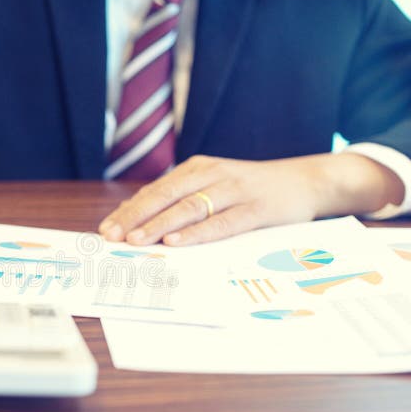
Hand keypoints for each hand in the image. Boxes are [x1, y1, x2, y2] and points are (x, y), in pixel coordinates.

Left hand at [98, 153, 404, 245]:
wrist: (305, 181)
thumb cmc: (250, 190)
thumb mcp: (212, 187)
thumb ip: (180, 199)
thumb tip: (134, 216)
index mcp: (196, 169)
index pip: (154, 191)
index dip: (128, 211)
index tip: (104, 230)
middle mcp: (211, 174)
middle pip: (165, 197)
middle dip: (135, 218)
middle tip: (112, 238)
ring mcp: (234, 189)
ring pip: (189, 208)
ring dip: (159, 225)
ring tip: (136, 241)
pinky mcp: (255, 207)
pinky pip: (222, 223)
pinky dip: (197, 233)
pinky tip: (177, 241)